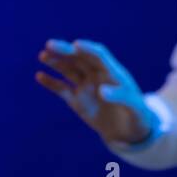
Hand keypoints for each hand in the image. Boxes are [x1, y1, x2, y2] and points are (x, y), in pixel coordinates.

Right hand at [35, 39, 156, 145]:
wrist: (129, 132)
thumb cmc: (137, 116)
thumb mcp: (134, 107)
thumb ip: (119, 97)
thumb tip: (102, 90)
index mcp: (113, 73)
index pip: (100, 55)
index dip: (88, 49)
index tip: (76, 45)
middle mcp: (98, 76)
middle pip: (80, 58)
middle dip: (66, 51)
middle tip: (50, 44)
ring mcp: (86, 87)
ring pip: (69, 70)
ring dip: (56, 62)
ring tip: (43, 55)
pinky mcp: (77, 101)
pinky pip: (62, 89)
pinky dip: (51, 83)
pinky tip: (39, 76)